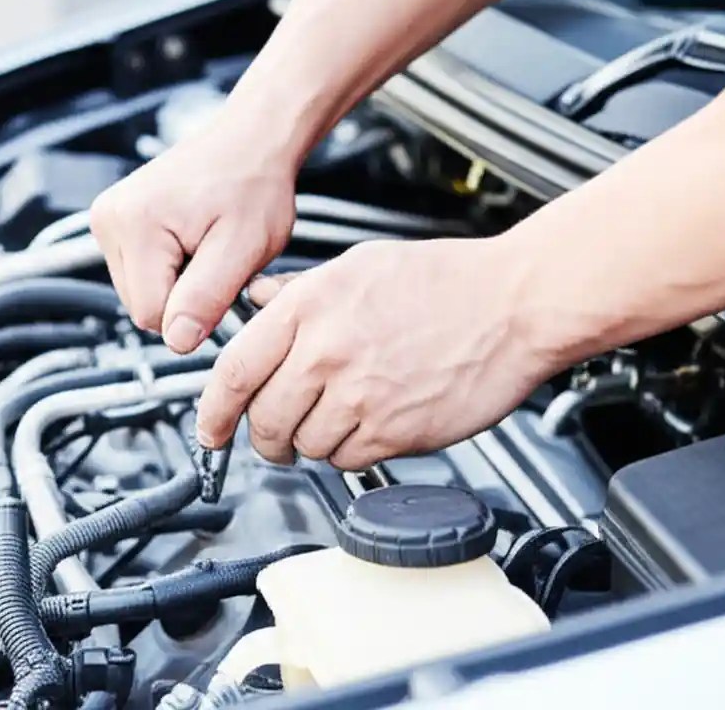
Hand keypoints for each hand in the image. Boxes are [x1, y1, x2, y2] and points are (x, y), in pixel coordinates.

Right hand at [88, 123, 296, 352]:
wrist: (250, 142)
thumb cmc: (253, 185)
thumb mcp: (243, 247)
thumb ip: (207, 297)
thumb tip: (177, 341)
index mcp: (135, 225)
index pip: (153, 316)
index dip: (196, 311)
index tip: (223, 277)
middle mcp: (109, 220)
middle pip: (142, 307)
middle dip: (185, 296)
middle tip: (218, 258)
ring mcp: (107, 220)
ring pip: (141, 293)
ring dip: (178, 283)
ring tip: (207, 246)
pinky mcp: (115, 221)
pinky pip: (140, 273)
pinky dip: (170, 268)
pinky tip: (192, 240)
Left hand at [195, 237, 556, 469]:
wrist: (515, 304)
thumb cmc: (447, 281)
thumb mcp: (358, 265)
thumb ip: (299, 290)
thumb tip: (257, 300)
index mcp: (310, 307)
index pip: (233, 372)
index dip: (212, 410)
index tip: (209, 428)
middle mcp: (327, 352)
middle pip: (263, 418)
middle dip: (262, 436)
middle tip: (272, 436)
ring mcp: (360, 396)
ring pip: (303, 445)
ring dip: (307, 445)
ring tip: (331, 424)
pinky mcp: (393, 431)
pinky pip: (346, 460)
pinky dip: (346, 453)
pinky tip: (366, 427)